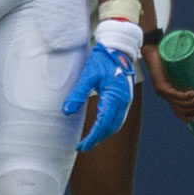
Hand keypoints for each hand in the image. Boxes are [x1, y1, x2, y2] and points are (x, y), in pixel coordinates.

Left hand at [63, 19, 139, 151]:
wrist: (119, 48)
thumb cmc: (104, 60)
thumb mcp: (88, 76)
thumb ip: (78, 94)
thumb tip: (67, 111)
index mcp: (114, 97)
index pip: (103, 125)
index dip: (92, 137)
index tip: (81, 146)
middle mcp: (123, 101)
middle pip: (112, 127)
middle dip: (98, 138)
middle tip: (84, 146)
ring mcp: (126, 100)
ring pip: (117, 124)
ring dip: (105, 134)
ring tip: (92, 139)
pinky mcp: (125, 97)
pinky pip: (119, 117)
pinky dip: (110, 126)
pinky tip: (102, 126)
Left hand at [141, 48, 193, 123]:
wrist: (152, 50)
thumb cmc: (168, 57)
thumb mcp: (181, 68)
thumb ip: (190, 71)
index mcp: (169, 94)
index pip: (177, 111)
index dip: (187, 117)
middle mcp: (165, 95)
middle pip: (180, 109)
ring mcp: (162, 92)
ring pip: (178, 103)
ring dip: (191, 102)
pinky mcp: (160, 86)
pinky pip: (173, 94)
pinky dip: (184, 96)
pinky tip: (192, 94)